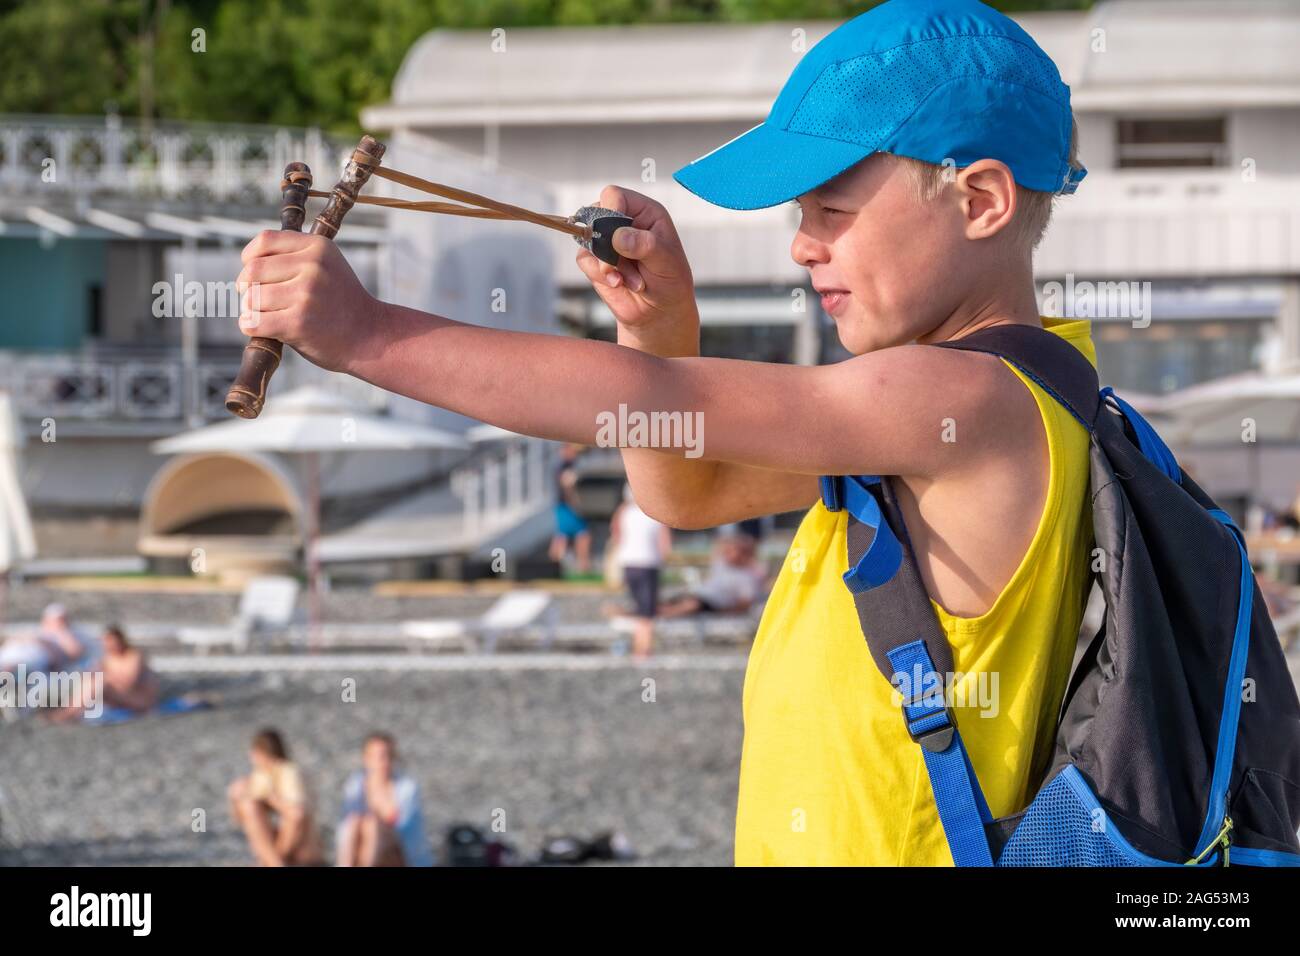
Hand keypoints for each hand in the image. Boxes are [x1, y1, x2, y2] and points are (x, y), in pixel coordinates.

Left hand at [236, 230, 381, 373]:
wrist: (371, 337)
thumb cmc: (341, 304)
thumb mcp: (328, 267)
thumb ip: (295, 258)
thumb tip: (248, 263)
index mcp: (318, 248)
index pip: (265, 241)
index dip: (249, 258)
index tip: (252, 273)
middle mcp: (313, 266)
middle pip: (253, 270)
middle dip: (247, 287)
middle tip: (256, 300)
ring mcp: (306, 294)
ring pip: (252, 298)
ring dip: (251, 310)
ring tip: (268, 316)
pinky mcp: (298, 322)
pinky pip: (254, 322)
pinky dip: (251, 327)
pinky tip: (263, 329)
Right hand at [574, 186, 698, 352]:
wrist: (659, 311)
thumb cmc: (670, 281)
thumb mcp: (667, 261)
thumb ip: (646, 245)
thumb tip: (619, 236)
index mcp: (644, 211)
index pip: (614, 196)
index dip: (610, 210)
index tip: (617, 235)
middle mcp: (622, 221)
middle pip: (595, 215)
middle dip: (609, 244)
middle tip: (627, 263)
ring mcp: (605, 241)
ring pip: (588, 240)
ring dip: (609, 265)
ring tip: (635, 281)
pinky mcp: (594, 260)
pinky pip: (585, 261)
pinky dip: (602, 275)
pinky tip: (620, 284)